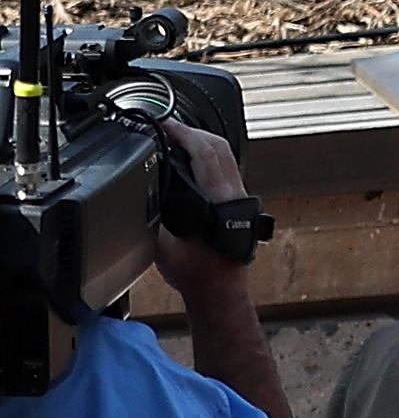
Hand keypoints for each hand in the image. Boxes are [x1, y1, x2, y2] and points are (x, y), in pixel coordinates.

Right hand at [150, 125, 257, 307]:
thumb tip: (139, 198)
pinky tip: (192, 160)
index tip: (164, 125)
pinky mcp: (238, 202)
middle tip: (166, 127)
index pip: (206, 153)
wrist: (221, 292)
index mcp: (222, 199)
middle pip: (219, 147)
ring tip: (175, 138)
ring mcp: (239, 196)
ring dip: (201, 142)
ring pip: (225, 155)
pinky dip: (208, 155)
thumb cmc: (199, 274)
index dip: (184, 134)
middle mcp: (235, 193)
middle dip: (192, 132)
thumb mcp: (166, 251)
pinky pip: (225, 166)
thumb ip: (152, 224)